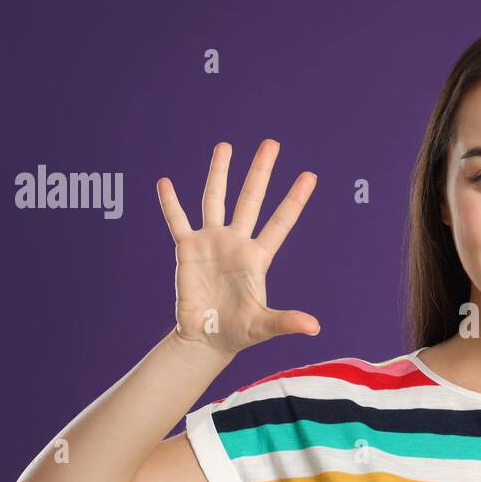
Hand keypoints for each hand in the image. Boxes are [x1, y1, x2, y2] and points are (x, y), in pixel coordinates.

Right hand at [157, 139, 320, 355]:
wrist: (206, 338)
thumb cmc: (238, 332)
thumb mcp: (263, 326)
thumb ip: (287, 321)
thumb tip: (314, 328)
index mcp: (258, 257)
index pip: (280, 222)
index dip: (294, 200)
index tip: (310, 176)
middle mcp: (236, 243)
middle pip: (250, 200)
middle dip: (260, 172)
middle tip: (272, 143)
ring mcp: (212, 242)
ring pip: (215, 200)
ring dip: (219, 174)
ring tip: (225, 146)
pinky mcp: (187, 250)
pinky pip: (177, 221)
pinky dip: (171, 204)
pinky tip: (166, 183)